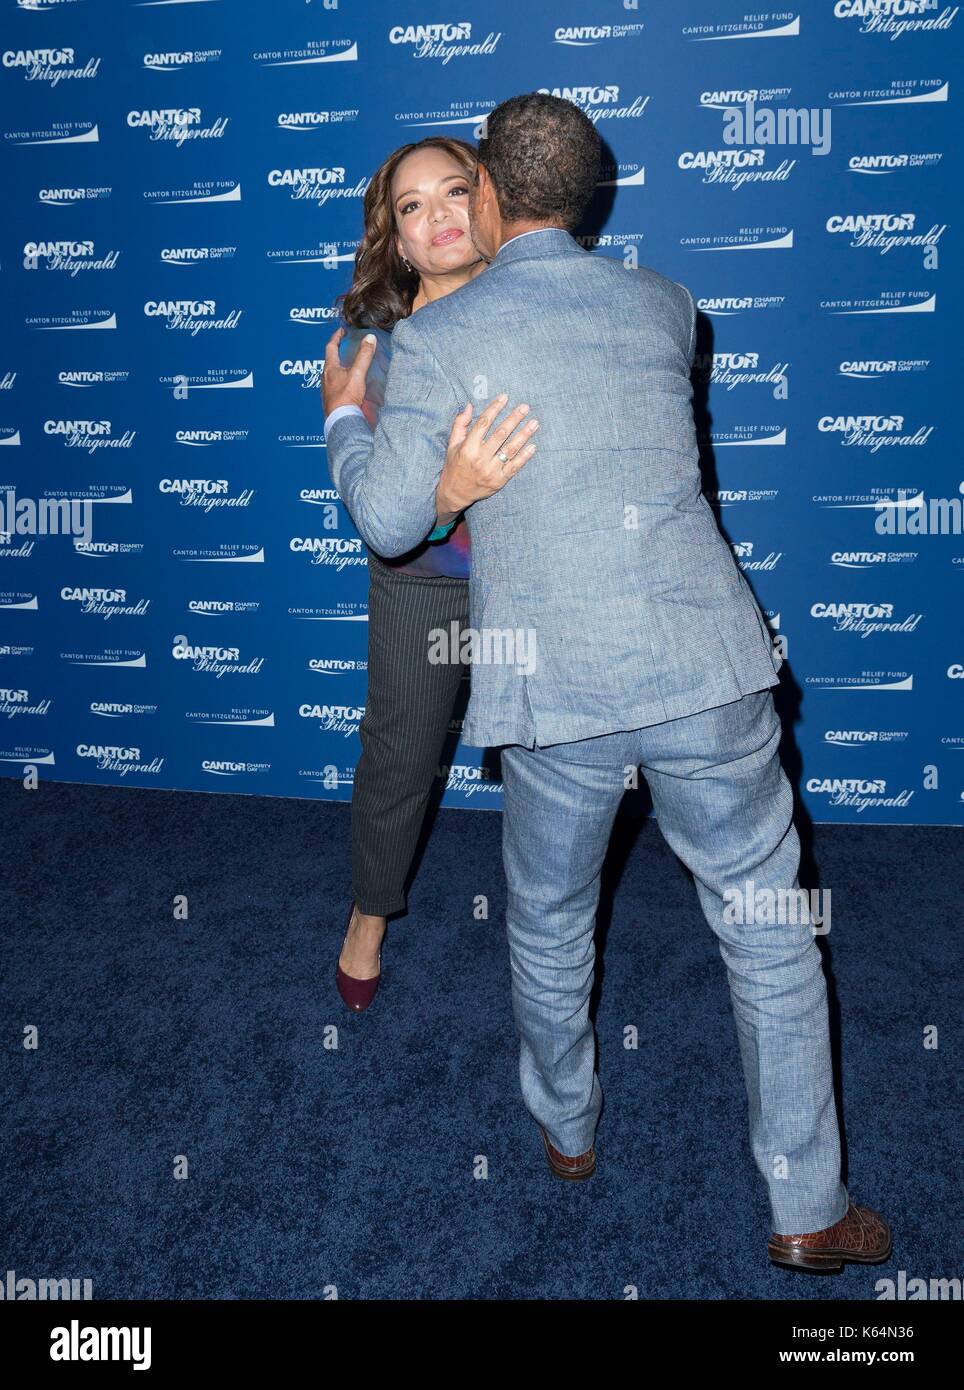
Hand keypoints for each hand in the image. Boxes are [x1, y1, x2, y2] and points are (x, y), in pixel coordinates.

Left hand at [322, 327, 375, 416]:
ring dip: (339, 367)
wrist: (341, 421)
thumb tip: (370, 338)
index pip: (330, 347)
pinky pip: (335, 386)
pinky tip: (348, 385)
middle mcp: (325, 378)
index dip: (336, 337)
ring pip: (332, 374)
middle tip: (346, 347)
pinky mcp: (331, 400)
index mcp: (329, 368)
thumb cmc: (346, 397)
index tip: (342, 331)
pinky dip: (341, 380)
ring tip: (349, 365)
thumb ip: (364, 356)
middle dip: (338, 352)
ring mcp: (327, 390)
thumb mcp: (357, 374)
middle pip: (330, 360)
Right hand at [435, 394, 538, 518]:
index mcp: (467, 448)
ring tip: (534, 423)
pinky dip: (524, 456)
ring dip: (524, 435)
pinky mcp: (499, 481)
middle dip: (514, 419)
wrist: (455, 493)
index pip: (483, 423)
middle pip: (500, 434)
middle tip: (525, 407)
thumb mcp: (452, 445)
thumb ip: (460, 425)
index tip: (504, 397)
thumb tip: (470, 406)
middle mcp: (480, 458)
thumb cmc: (454, 466)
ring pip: (510, 450)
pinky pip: (514, 467)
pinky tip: (533, 446)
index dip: (494, 409)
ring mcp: (490, 471)